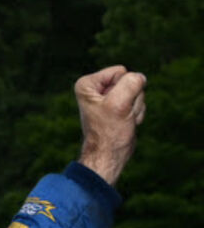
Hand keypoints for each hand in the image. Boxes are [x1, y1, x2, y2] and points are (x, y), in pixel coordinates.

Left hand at [74, 65, 146, 185]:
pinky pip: (139, 101)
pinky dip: (137, 113)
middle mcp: (95, 88)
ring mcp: (108, 97)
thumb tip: (140, 77)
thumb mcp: (119, 104)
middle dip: (131, 99)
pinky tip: (126, 122)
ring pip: (137, 91)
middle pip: (130, 80)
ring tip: (122, 120)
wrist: (110, 155)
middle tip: (119, 115)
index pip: (120, 71)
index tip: (113, 107)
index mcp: (87, 84)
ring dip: (135, 107)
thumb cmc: (109, 132)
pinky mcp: (119, 105)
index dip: (124, 89)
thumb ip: (131, 83)